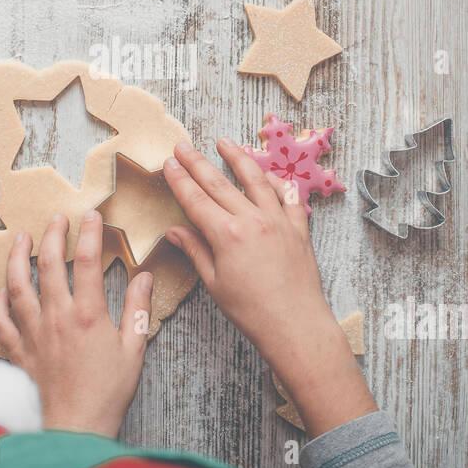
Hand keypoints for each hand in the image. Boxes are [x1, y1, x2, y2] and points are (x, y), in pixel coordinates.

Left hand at [0, 211, 153, 437]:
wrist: (75, 428)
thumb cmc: (107, 393)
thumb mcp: (134, 350)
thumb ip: (138, 310)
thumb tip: (145, 278)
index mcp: (88, 315)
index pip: (86, 261)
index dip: (89, 233)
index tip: (92, 216)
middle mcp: (56, 318)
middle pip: (48, 264)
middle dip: (52, 234)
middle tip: (57, 218)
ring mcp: (33, 334)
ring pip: (17, 286)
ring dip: (18, 257)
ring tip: (22, 239)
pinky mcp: (18, 351)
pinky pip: (0, 321)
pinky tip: (2, 291)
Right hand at [162, 139, 375, 436]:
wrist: (295, 325)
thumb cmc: (252, 310)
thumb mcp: (215, 283)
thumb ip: (195, 250)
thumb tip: (175, 231)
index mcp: (227, 234)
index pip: (196, 199)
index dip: (179, 179)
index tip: (169, 163)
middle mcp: (253, 220)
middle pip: (219, 183)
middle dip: (197, 162)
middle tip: (183, 146)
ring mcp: (279, 220)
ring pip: (255, 179)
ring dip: (238, 158)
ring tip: (224, 142)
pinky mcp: (298, 227)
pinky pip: (288, 195)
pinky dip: (277, 181)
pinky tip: (266, 174)